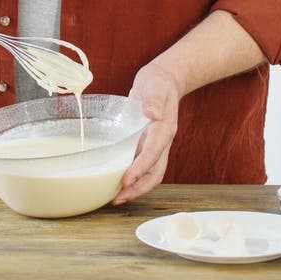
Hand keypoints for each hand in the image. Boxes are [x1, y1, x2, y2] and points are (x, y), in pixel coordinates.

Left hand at [112, 62, 181, 204]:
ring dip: (135, 188)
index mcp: (164, 128)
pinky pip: (141, 166)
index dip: (141, 167)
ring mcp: (155, 146)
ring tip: (115, 198)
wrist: (163, 81)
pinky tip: (116, 183)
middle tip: (118, 197)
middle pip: (154, 172)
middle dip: (138, 187)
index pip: (153, 152)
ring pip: (149, 174)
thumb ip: (153, 99)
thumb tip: (151, 113)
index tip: (127, 178)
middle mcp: (161, 142)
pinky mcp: (146, 145)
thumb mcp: (155, 85)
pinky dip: (131, 178)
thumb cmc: (158, 83)